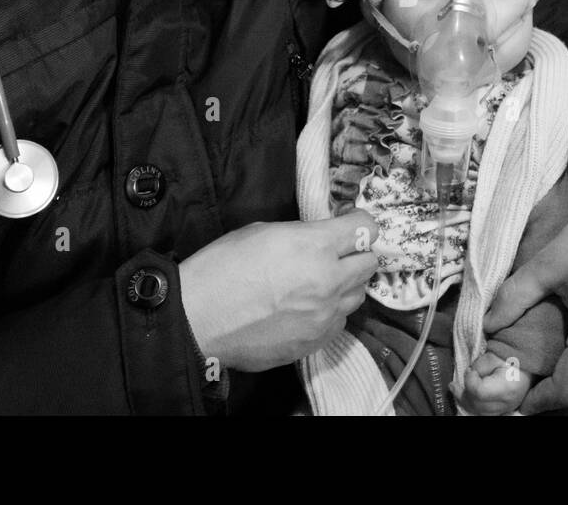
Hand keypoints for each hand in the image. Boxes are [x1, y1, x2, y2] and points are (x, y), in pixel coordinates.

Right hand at [178, 210, 378, 371]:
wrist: (198, 320)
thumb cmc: (221, 268)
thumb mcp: (262, 232)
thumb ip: (302, 235)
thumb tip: (320, 240)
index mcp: (315, 246)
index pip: (365, 229)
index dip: (358, 224)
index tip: (350, 226)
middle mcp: (329, 281)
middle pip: (369, 264)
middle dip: (355, 255)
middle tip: (336, 254)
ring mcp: (325, 316)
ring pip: (357, 296)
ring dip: (345, 286)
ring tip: (319, 284)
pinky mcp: (316, 342)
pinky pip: (339, 322)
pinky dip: (330, 314)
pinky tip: (306, 309)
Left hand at [460, 350, 532, 415]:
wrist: (530, 362)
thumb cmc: (513, 356)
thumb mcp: (494, 355)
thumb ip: (479, 366)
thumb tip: (468, 375)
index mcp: (507, 388)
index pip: (479, 392)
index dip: (470, 381)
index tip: (469, 370)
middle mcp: (508, 402)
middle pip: (478, 405)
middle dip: (463, 394)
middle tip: (452, 384)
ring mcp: (508, 408)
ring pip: (481, 412)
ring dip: (466, 402)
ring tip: (455, 391)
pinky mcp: (506, 408)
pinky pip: (486, 412)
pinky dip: (474, 405)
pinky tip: (467, 397)